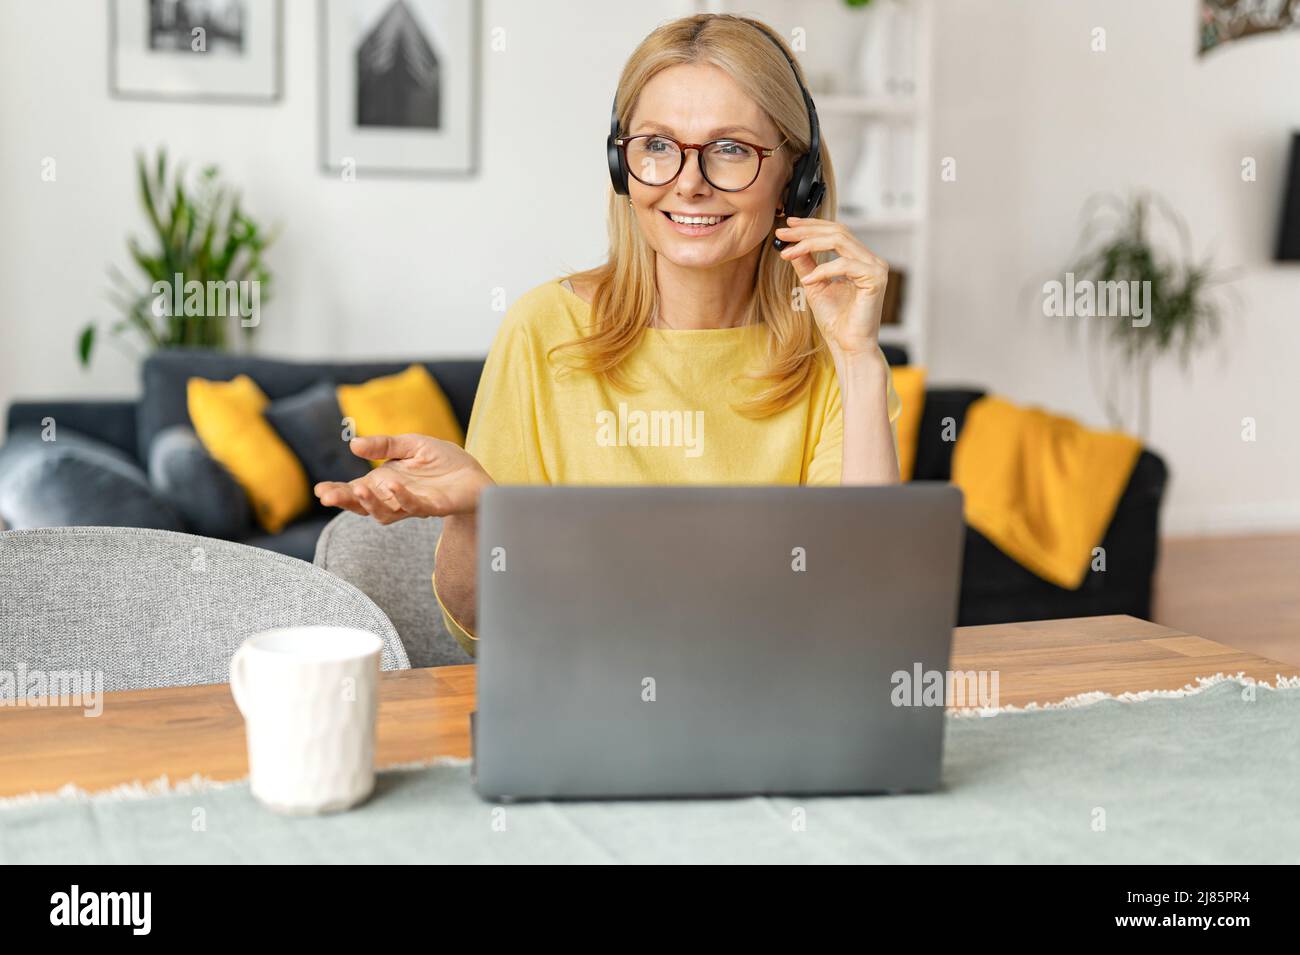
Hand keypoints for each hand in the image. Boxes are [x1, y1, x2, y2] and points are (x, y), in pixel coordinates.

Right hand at [314, 434, 492, 524]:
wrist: (474, 472)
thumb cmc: (441, 460)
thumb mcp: (410, 444)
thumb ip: (384, 444)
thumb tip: (354, 444)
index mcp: (384, 483)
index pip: (356, 491)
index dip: (338, 492)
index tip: (319, 490)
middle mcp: (395, 498)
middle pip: (365, 506)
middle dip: (346, 501)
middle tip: (328, 496)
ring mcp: (414, 505)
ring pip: (386, 512)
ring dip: (371, 501)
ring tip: (359, 487)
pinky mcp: (435, 507)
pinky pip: (415, 506)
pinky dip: (403, 497)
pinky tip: (393, 484)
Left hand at [774, 216, 888, 360]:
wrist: (848, 346)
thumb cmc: (836, 321)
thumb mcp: (815, 286)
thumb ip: (807, 264)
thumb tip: (792, 245)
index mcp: (859, 259)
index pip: (836, 232)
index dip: (811, 226)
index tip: (786, 226)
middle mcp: (871, 260)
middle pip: (838, 231)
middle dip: (806, 231)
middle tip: (781, 234)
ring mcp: (876, 268)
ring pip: (840, 241)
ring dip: (809, 244)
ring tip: (786, 253)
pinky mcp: (875, 279)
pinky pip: (845, 265)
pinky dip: (822, 270)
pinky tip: (807, 281)